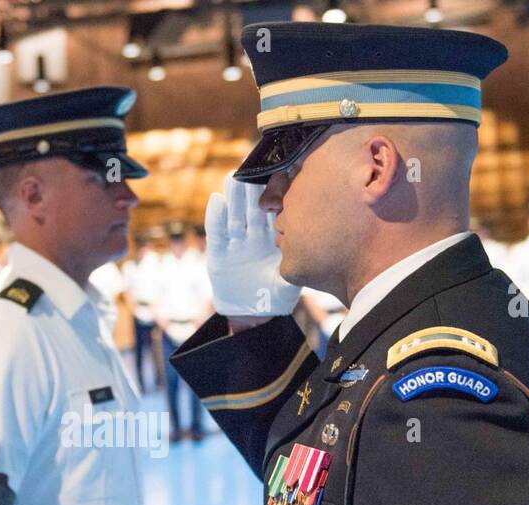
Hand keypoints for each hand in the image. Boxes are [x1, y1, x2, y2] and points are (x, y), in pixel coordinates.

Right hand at [205, 173, 301, 319]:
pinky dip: (215, 217)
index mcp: (272, 237)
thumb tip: (313, 243)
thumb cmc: (276, 296)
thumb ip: (298, 262)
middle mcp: (253, 236)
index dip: (273, 193)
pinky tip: (216, 200)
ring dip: (233, 197)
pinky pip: (217, 233)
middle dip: (251, 189)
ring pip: (234, 216)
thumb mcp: (292, 278)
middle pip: (251, 208)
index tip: (278, 174)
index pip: (273, 211)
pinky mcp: (218, 255)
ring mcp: (235, 244)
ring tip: (233, 178)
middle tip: (253, 167)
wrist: (252, 314)